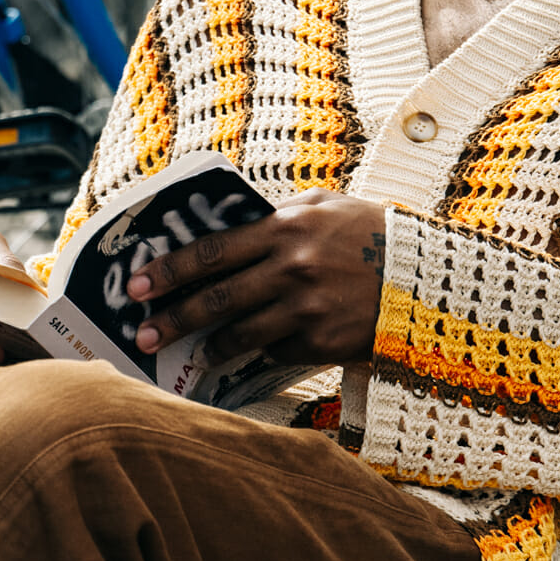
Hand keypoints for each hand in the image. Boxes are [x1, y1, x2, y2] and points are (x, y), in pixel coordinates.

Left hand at [125, 189, 386, 368]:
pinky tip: (251, 352)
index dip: (167, 271)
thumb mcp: (324, 207)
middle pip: (215, 300)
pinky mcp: (321, 342)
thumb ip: (274, 217)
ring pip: (239, 336)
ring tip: (189, 354)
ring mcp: (307, 309)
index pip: (211, 252)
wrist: (425, 275)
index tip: (134, 286)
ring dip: (208, 348)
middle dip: (172, 319)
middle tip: (143, 334)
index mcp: (285, 229)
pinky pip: (275, 350)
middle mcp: (292, 269)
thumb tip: (223, 231)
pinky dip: (261, 350)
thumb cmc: (369, 232)